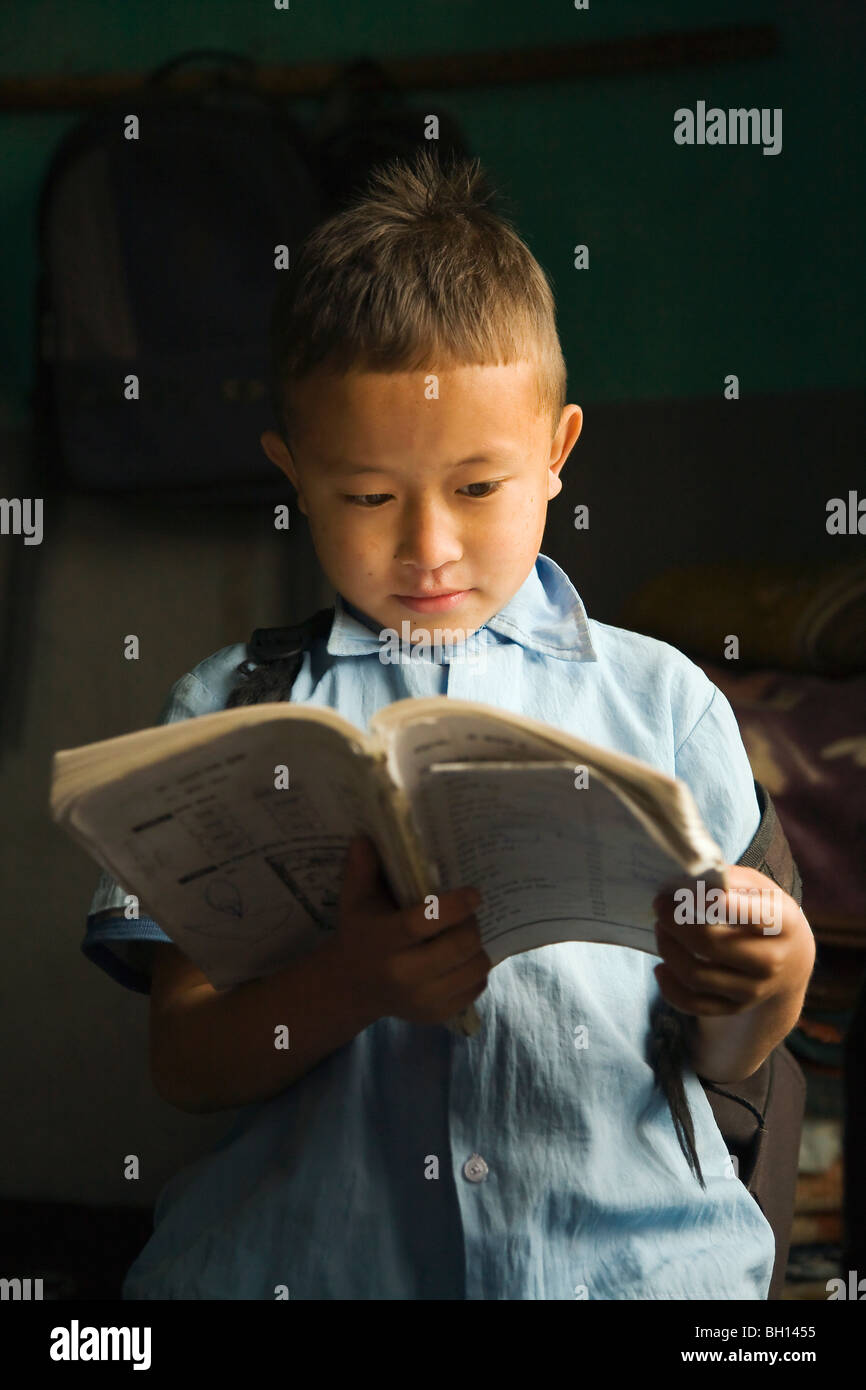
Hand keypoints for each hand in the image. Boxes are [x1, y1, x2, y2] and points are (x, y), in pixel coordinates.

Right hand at [331, 835, 491, 1025]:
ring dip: (477, 948)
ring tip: (464, 935)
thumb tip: (367, 836)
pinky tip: (460, 959)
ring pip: (474, 968)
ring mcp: (421, 999)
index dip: (455, 907)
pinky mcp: (436, 1014)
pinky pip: (475, 988)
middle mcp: (403, 973)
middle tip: (469, 913)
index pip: (425, 922)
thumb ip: (362, 868)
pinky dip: (475, 970)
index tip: (473, 893)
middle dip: (472, 924)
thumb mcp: (356, 900)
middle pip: (458, 947)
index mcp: (384, 940)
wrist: (352, 986)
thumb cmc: (361, 933)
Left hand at [651, 865, 814, 1016]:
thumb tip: (690, 877)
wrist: (791, 960)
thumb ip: (730, 879)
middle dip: (675, 924)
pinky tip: (661, 966)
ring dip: (668, 949)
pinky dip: (669, 987)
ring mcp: (754, 989)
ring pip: (696, 975)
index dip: (709, 901)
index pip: (748, 913)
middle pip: (711, 945)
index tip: (680, 892)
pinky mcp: (735, 1007)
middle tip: (660, 906)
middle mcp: (772, 960)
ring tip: (661, 929)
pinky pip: (693, 1004)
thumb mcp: (760, 888)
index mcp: (783, 923)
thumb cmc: (765, 912)